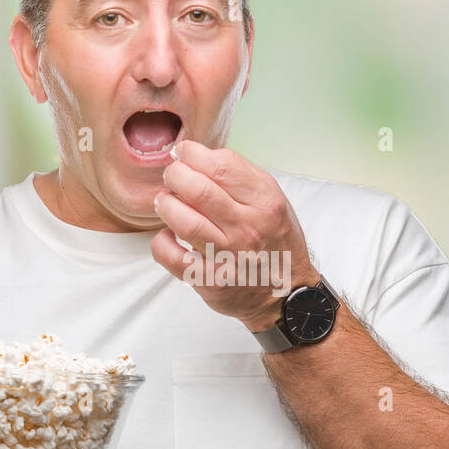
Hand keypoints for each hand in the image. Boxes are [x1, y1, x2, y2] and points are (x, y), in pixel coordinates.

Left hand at [150, 140, 319, 331]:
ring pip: (182, 220)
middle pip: (197, 189)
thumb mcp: (273, 202)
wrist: (287, 295)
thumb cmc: (275, 243)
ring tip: (165, 202)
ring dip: (165, 204)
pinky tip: (168, 235)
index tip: (184, 154)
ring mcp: (228, 256)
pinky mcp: (210, 281)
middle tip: (172, 178)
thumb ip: (241, 179)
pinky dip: (161, 241)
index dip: (193, 154)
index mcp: (265, 202)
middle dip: (175, 175)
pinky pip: (171, 256)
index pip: (222, 165)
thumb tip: (197, 157)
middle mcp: (248, 227)